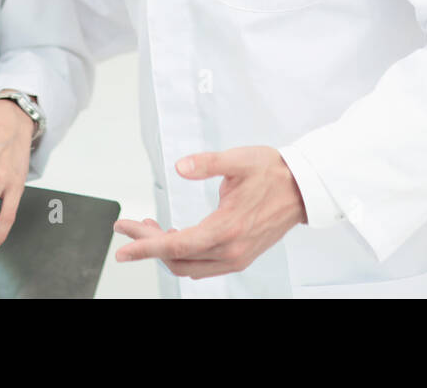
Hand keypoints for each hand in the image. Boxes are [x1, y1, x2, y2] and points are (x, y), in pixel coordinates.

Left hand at [113, 146, 305, 278]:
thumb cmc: (273, 173)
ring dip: (165, 252)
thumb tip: (181, 167)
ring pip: (189, 267)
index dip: (146, 246)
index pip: (176, 245)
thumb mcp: (239, 160)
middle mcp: (231, 250)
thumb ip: (207, 163)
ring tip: (151, 229)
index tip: (123, 244)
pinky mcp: (240, 256)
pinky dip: (184, 255)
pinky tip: (176, 237)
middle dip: (149, 245)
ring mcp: (237, 257)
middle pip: (177, 258)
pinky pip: (203, 266)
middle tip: (131, 227)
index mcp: (227, 228)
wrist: (303, 189)